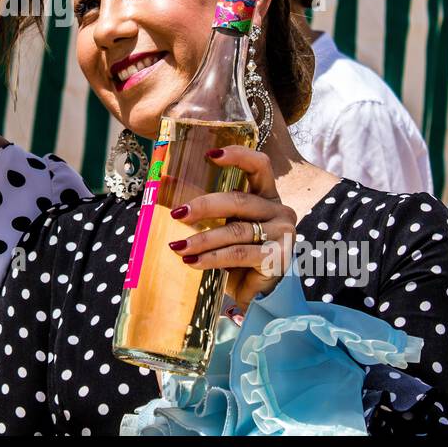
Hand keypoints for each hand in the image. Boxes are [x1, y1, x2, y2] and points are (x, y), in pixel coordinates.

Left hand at [167, 145, 296, 312]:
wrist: (257, 292)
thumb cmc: (238, 254)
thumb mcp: (224, 226)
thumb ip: (206, 208)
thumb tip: (164, 182)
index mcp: (267, 195)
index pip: (260, 165)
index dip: (238, 156)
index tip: (210, 154)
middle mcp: (279, 211)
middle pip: (239, 200)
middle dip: (204, 206)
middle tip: (178, 214)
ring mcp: (282, 234)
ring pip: (236, 231)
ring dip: (203, 239)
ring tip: (178, 247)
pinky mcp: (278, 258)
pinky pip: (240, 254)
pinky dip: (212, 258)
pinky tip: (193, 262)